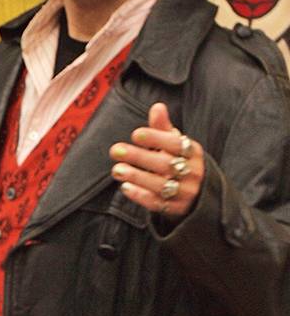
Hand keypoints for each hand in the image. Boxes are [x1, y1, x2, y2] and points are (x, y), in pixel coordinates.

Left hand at [109, 102, 202, 219]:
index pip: (175, 144)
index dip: (156, 138)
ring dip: (136, 176)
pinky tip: (125, 187)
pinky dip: (141, 196)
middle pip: (165, 164)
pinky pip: (158, 203)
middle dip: (139, 157)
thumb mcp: (176, 144)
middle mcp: (193, 172)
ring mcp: (186, 192)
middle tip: (115, 150)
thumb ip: (163, 128)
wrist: (201, 196)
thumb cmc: (181, 162)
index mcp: (193, 152)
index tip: (135, 134)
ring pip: (161, 184)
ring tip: (116, 169)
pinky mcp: (177, 209)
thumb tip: (157, 106)